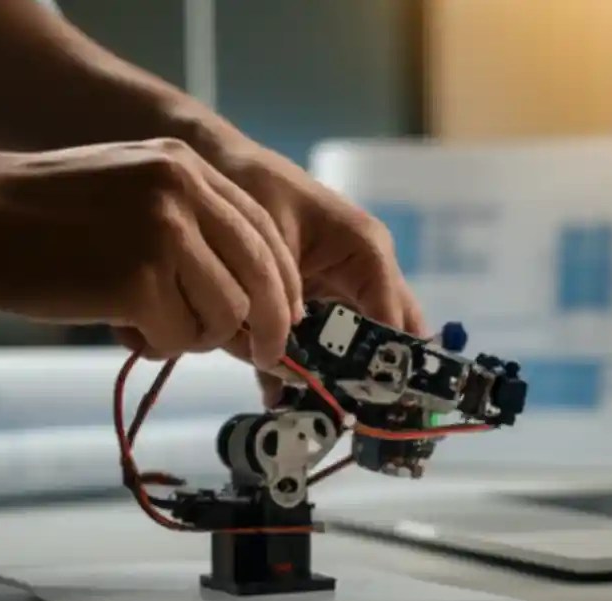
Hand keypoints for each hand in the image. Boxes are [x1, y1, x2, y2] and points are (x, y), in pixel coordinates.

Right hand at [0, 138, 302, 368]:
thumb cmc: (39, 212)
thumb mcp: (130, 188)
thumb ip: (188, 228)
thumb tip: (245, 301)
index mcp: (186, 167)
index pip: (264, 232)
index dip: (283, 284)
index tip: (285, 317)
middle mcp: (184, 192)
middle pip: (262, 278)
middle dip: (267, 327)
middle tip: (261, 356)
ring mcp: (163, 234)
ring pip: (226, 314)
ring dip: (196, 336)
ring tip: (154, 325)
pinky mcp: (137, 280)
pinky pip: (179, 337)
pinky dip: (157, 344)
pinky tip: (125, 327)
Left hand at [204, 142, 427, 404]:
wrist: (216, 164)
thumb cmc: (251, 187)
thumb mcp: (266, 244)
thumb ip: (274, 307)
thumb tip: (280, 373)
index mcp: (366, 252)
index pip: (395, 320)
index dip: (392, 367)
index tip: (378, 408)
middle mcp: (363, 275)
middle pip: (387, 341)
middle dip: (372, 383)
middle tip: (356, 424)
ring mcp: (339, 290)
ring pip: (355, 348)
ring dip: (337, 381)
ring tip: (319, 421)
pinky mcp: (312, 302)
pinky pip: (321, 344)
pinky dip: (305, 370)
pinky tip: (281, 401)